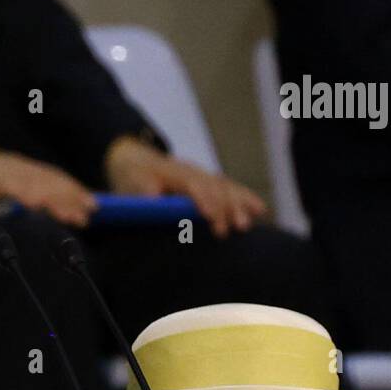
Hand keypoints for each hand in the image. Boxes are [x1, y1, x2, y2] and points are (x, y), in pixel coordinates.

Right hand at [0, 147, 97, 227]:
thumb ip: (12, 198)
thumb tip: (35, 212)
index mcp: (15, 169)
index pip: (50, 177)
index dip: (72, 190)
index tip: (91, 205)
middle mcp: (11, 165)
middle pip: (48, 178)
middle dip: (71, 195)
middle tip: (90, 213)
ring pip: (34, 182)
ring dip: (56, 198)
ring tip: (73, 214)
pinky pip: (9, 184)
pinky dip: (26, 193)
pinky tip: (39, 204)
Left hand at [103, 135, 266, 239]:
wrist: (133, 158)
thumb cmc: (131, 176)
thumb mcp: (130, 181)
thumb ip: (141, 188)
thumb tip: (152, 196)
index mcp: (172, 172)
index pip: (191, 184)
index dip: (203, 199)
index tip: (210, 216)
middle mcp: (192, 172)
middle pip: (214, 187)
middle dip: (224, 208)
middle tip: (230, 230)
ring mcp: (202, 176)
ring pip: (225, 188)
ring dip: (237, 206)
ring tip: (246, 225)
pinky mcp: (208, 182)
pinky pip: (230, 189)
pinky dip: (244, 198)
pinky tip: (260, 210)